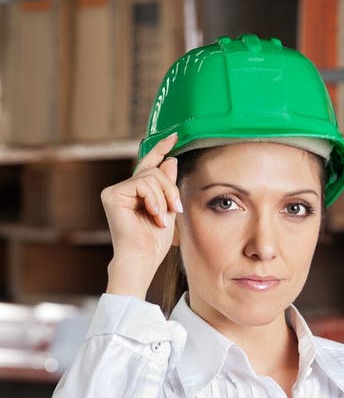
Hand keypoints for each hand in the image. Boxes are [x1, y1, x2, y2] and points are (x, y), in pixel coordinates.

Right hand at [101, 132, 183, 297]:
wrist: (141, 261)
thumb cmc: (152, 244)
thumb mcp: (167, 211)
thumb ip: (167, 187)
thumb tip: (170, 160)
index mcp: (135, 193)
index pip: (149, 165)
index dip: (160, 149)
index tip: (174, 137)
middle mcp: (122, 189)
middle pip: (154, 170)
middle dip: (170, 188)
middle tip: (176, 209)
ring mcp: (115, 191)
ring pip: (151, 176)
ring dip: (164, 197)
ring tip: (163, 218)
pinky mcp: (112, 195)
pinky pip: (142, 184)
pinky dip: (154, 200)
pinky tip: (154, 216)